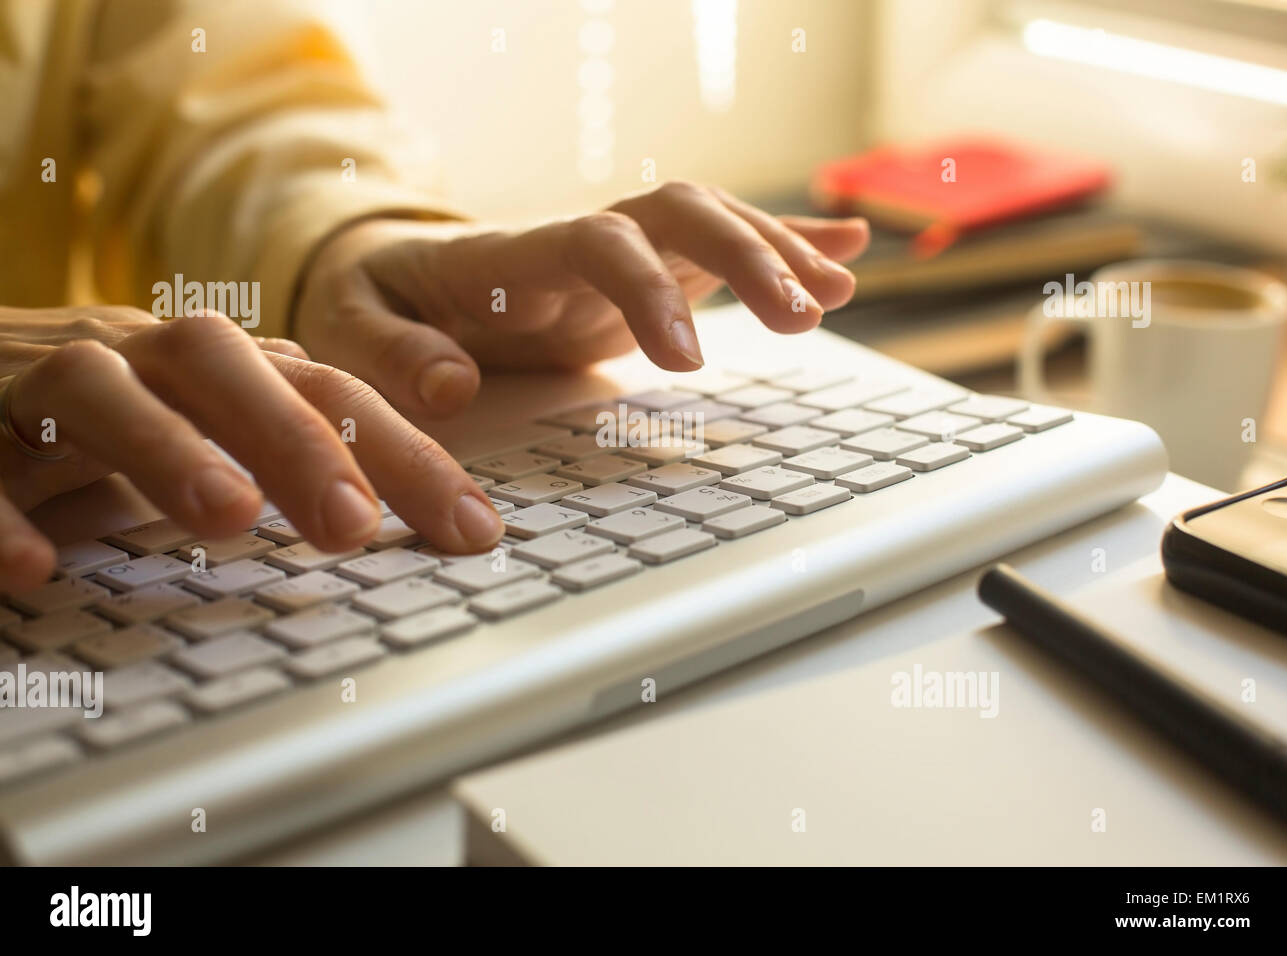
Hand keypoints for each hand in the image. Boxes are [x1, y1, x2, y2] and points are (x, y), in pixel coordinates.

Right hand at [0, 307, 502, 590]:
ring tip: (227, 517)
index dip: (406, 455)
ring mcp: (37, 383)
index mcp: (213, 368)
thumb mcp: (203, 426)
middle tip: (352, 526)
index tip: (474, 532)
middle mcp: (137, 358)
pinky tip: (34, 569)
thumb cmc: (96, 414)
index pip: (326, 396)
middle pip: (226, 367)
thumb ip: (287, 453)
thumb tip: (407, 515)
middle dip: (297, 441)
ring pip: (101, 389)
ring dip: (167, 449)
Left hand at [294, 182, 867, 418]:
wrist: (390, 271)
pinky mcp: (640, 274)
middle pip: (676, 213)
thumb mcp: (349, 328)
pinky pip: (717, 250)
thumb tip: (452, 386)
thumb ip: (392, 356)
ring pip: (710, 224)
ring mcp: (615, 252)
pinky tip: (844, 256)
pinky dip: (782, 248)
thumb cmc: (371, 299)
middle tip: (799, 318)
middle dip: (745, 255)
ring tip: (836, 295)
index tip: (687, 359)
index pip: (596, 244)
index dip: (647, 290)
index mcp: (511, 252)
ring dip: (777, 252)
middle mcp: (577, 239)